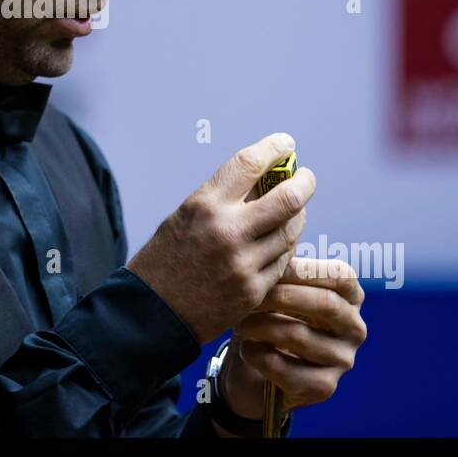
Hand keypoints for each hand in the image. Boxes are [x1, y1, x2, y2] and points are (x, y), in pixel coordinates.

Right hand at [126, 133, 315, 344]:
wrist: (151, 312)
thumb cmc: (166, 258)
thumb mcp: (186, 216)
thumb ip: (224, 199)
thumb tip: (265, 179)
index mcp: (205, 205)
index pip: (250, 163)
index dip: (274, 148)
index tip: (286, 143)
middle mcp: (227, 230)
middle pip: (287, 198)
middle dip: (304, 183)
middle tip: (306, 178)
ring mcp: (243, 263)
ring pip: (291, 231)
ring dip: (297, 217)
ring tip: (293, 212)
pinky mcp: (253, 291)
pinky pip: (284, 261)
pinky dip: (285, 248)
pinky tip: (280, 243)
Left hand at [218, 256, 366, 421]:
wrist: (256, 371)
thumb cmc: (270, 318)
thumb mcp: (278, 290)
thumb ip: (281, 271)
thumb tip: (267, 249)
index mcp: (350, 296)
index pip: (339, 275)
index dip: (302, 269)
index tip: (266, 264)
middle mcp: (355, 328)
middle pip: (324, 304)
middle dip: (280, 296)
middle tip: (247, 292)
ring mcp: (343, 360)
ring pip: (299, 336)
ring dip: (260, 326)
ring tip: (238, 322)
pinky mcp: (325, 387)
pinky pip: (287, 368)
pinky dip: (259, 356)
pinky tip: (246, 349)